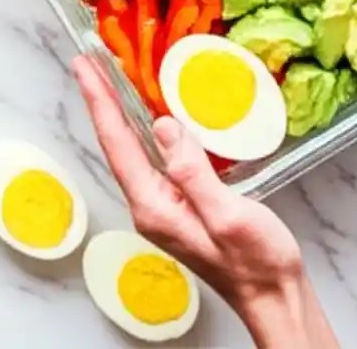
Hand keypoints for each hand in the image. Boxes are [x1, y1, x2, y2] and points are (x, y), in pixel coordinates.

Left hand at [72, 57, 337, 346]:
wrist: (272, 294)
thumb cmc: (256, 260)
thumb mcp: (227, 214)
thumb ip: (192, 172)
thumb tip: (163, 127)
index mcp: (154, 207)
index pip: (118, 144)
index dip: (100, 102)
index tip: (84, 68)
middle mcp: (150, 206)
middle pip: (118, 144)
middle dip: (102, 101)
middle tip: (88, 62)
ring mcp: (163, 206)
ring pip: (134, 150)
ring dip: (120, 113)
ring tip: (110, 78)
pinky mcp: (180, 204)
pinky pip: (155, 159)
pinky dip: (146, 130)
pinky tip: (152, 116)